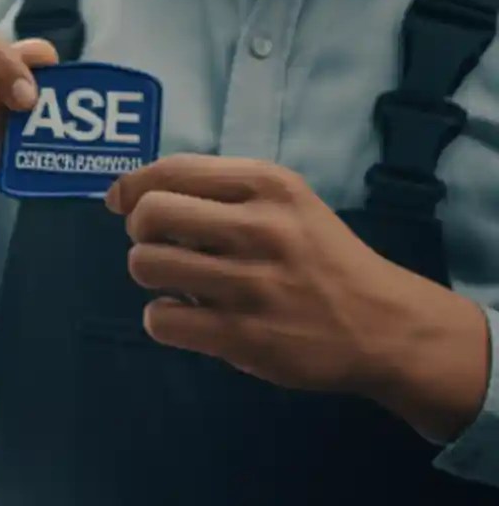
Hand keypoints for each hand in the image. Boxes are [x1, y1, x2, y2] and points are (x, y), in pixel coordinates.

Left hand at [106, 154, 490, 441]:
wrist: (383, 325)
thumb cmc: (320, 258)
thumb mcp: (285, 203)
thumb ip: (217, 191)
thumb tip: (128, 193)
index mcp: (268, 186)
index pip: (170, 170)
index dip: (131, 187)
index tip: (122, 203)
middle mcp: (259, 228)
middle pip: (149, 215)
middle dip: (141, 232)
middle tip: (163, 246)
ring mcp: (250, 284)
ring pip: (146, 265)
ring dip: (151, 275)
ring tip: (181, 282)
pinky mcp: (242, 335)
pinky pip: (160, 319)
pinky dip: (163, 319)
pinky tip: (189, 317)